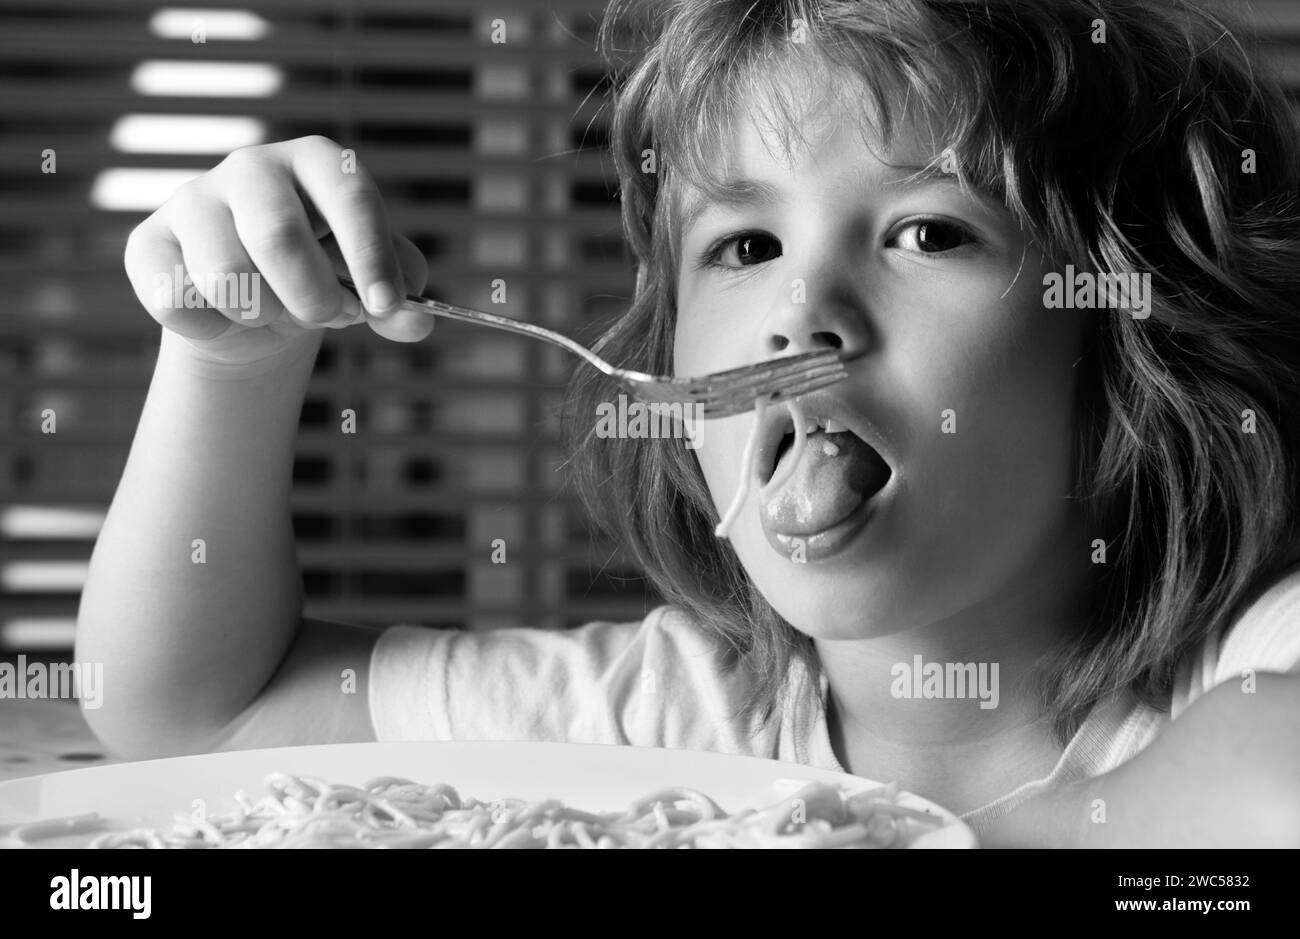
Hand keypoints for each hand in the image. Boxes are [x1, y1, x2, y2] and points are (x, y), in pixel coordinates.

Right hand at [124, 135, 432, 366]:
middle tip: (327, 317)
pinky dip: (211, 327)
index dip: (371, 257)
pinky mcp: (149, 241)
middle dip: (312, 298)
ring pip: (225, 274)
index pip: (349, 197)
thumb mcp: (372, 282)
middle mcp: (252, 166)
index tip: (383, 307)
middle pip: (277, 236)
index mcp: (317, 162)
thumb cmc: (325, 275)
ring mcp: (193, 198)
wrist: (254, 301)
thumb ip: (401, 298)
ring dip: (262, 315)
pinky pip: (175, 299)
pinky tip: (223, 314)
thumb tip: (414, 322)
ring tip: (274, 310)